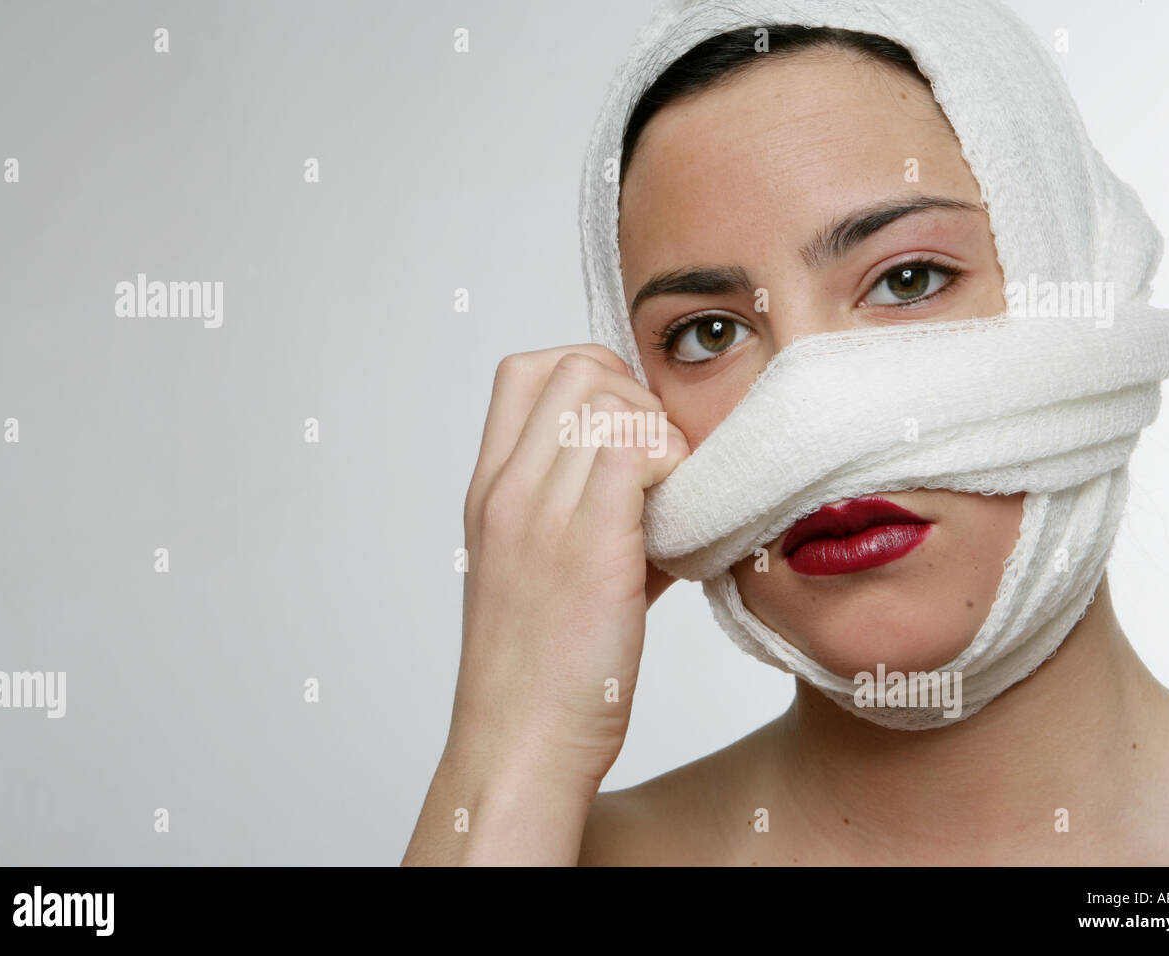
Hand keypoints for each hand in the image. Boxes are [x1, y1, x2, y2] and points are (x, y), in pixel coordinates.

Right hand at [450, 344, 688, 796]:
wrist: (520, 742)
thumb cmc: (540, 669)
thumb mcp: (541, 570)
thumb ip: (588, 509)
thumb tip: (663, 475)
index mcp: (489, 490)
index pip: (525, 370)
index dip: (592, 376)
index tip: (628, 427)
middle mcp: (506, 490)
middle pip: (574, 367)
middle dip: (635, 393)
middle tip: (660, 457)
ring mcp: (541, 515)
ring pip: (608, 400)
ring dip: (657, 430)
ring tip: (670, 491)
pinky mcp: (587, 548)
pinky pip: (634, 452)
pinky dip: (671, 463)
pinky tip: (679, 514)